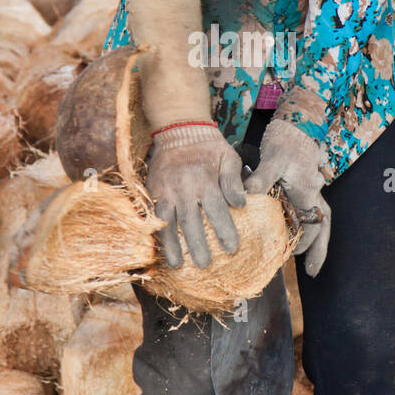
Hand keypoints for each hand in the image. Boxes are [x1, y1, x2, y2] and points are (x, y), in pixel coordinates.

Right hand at [146, 124, 246, 269]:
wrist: (180, 129)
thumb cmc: (209, 147)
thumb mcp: (229, 157)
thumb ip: (233, 181)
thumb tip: (241, 203)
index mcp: (205, 180)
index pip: (217, 210)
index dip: (224, 230)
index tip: (232, 248)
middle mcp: (184, 188)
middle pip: (192, 222)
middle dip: (198, 246)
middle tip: (205, 265)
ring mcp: (166, 190)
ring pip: (169, 222)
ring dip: (172, 245)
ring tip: (177, 265)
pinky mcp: (153, 190)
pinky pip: (154, 215)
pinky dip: (156, 232)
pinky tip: (159, 248)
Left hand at [243, 118, 330, 276]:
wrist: (296, 122)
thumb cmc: (285, 140)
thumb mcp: (272, 158)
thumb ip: (262, 177)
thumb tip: (249, 195)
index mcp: (308, 191)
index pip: (311, 224)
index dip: (305, 243)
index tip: (297, 258)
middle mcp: (315, 194)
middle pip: (322, 227)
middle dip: (319, 250)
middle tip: (312, 273)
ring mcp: (313, 191)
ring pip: (320, 221)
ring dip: (316, 242)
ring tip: (308, 263)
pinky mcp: (306, 187)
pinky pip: (310, 212)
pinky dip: (306, 227)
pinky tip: (293, 236)